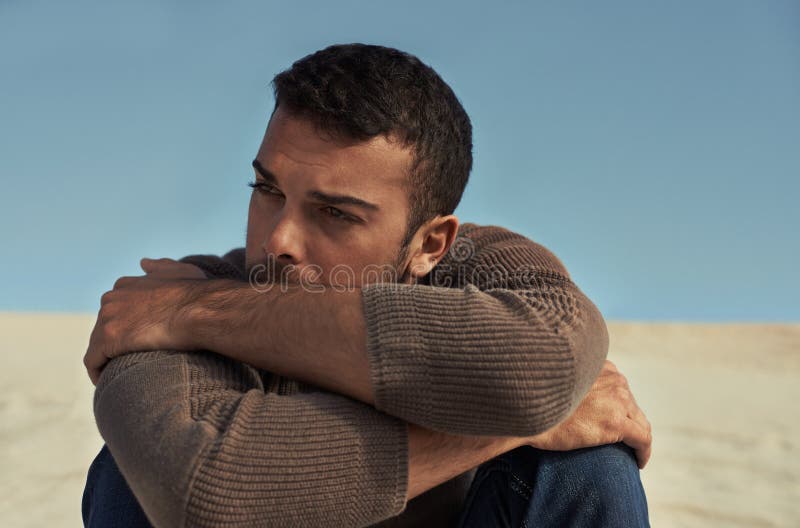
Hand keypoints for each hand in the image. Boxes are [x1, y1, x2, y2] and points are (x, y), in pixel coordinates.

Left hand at [83, 258, 207, 384]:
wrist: (200, 310)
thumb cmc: (196, 294)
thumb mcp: (181, 270)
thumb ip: (160, 266)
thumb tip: (143, 262)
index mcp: (127, 284)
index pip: (115, 307)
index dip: (125, 325)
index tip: (136, 339)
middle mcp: (112, 297)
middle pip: (104, 326)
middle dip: (114, 342)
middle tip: (130, 360)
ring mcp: (107, 318)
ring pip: (97, 344)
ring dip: (106, 359)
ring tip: (121, 375)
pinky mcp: (107, 340)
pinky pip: (92, 361)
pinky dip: (97, 373)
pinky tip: (108, 383)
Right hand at [521, 359, 651, 468]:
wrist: (525, 412)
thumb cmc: (532, 398)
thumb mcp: (554, 378)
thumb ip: (571, 380)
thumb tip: (572, 396)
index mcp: (597, 364)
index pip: (617, 385)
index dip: (616, 404)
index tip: (611, 417)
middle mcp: (612, 377)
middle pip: (629, 403)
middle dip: (626, 420)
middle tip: (618, 440)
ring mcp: (617, 399)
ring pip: (639, 421)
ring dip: (636, 436)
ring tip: (630, 452)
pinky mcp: (617, 423)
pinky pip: (642, 439)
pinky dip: (643, 452)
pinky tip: (638, 462)